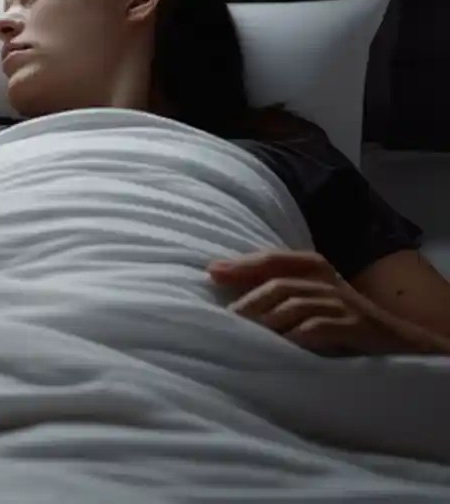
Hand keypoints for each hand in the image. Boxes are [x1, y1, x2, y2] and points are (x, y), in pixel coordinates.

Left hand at [208, 251, 421, 355]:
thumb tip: (230, 294)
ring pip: (293, 306)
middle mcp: (327, 280)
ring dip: (267, 322)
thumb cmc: (342, 321)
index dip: (241, 265)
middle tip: (226, 319)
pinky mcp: (354, 326)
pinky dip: (293, 337)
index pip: (273, 259)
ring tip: (245, 336)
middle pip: (278, 284)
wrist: (395, 342)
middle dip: (249, 301)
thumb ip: (279, 292)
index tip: (212, 272)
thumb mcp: (310, 300)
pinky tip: (278, 346)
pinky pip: (316, 328)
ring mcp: (342, 302)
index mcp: (314, 267)